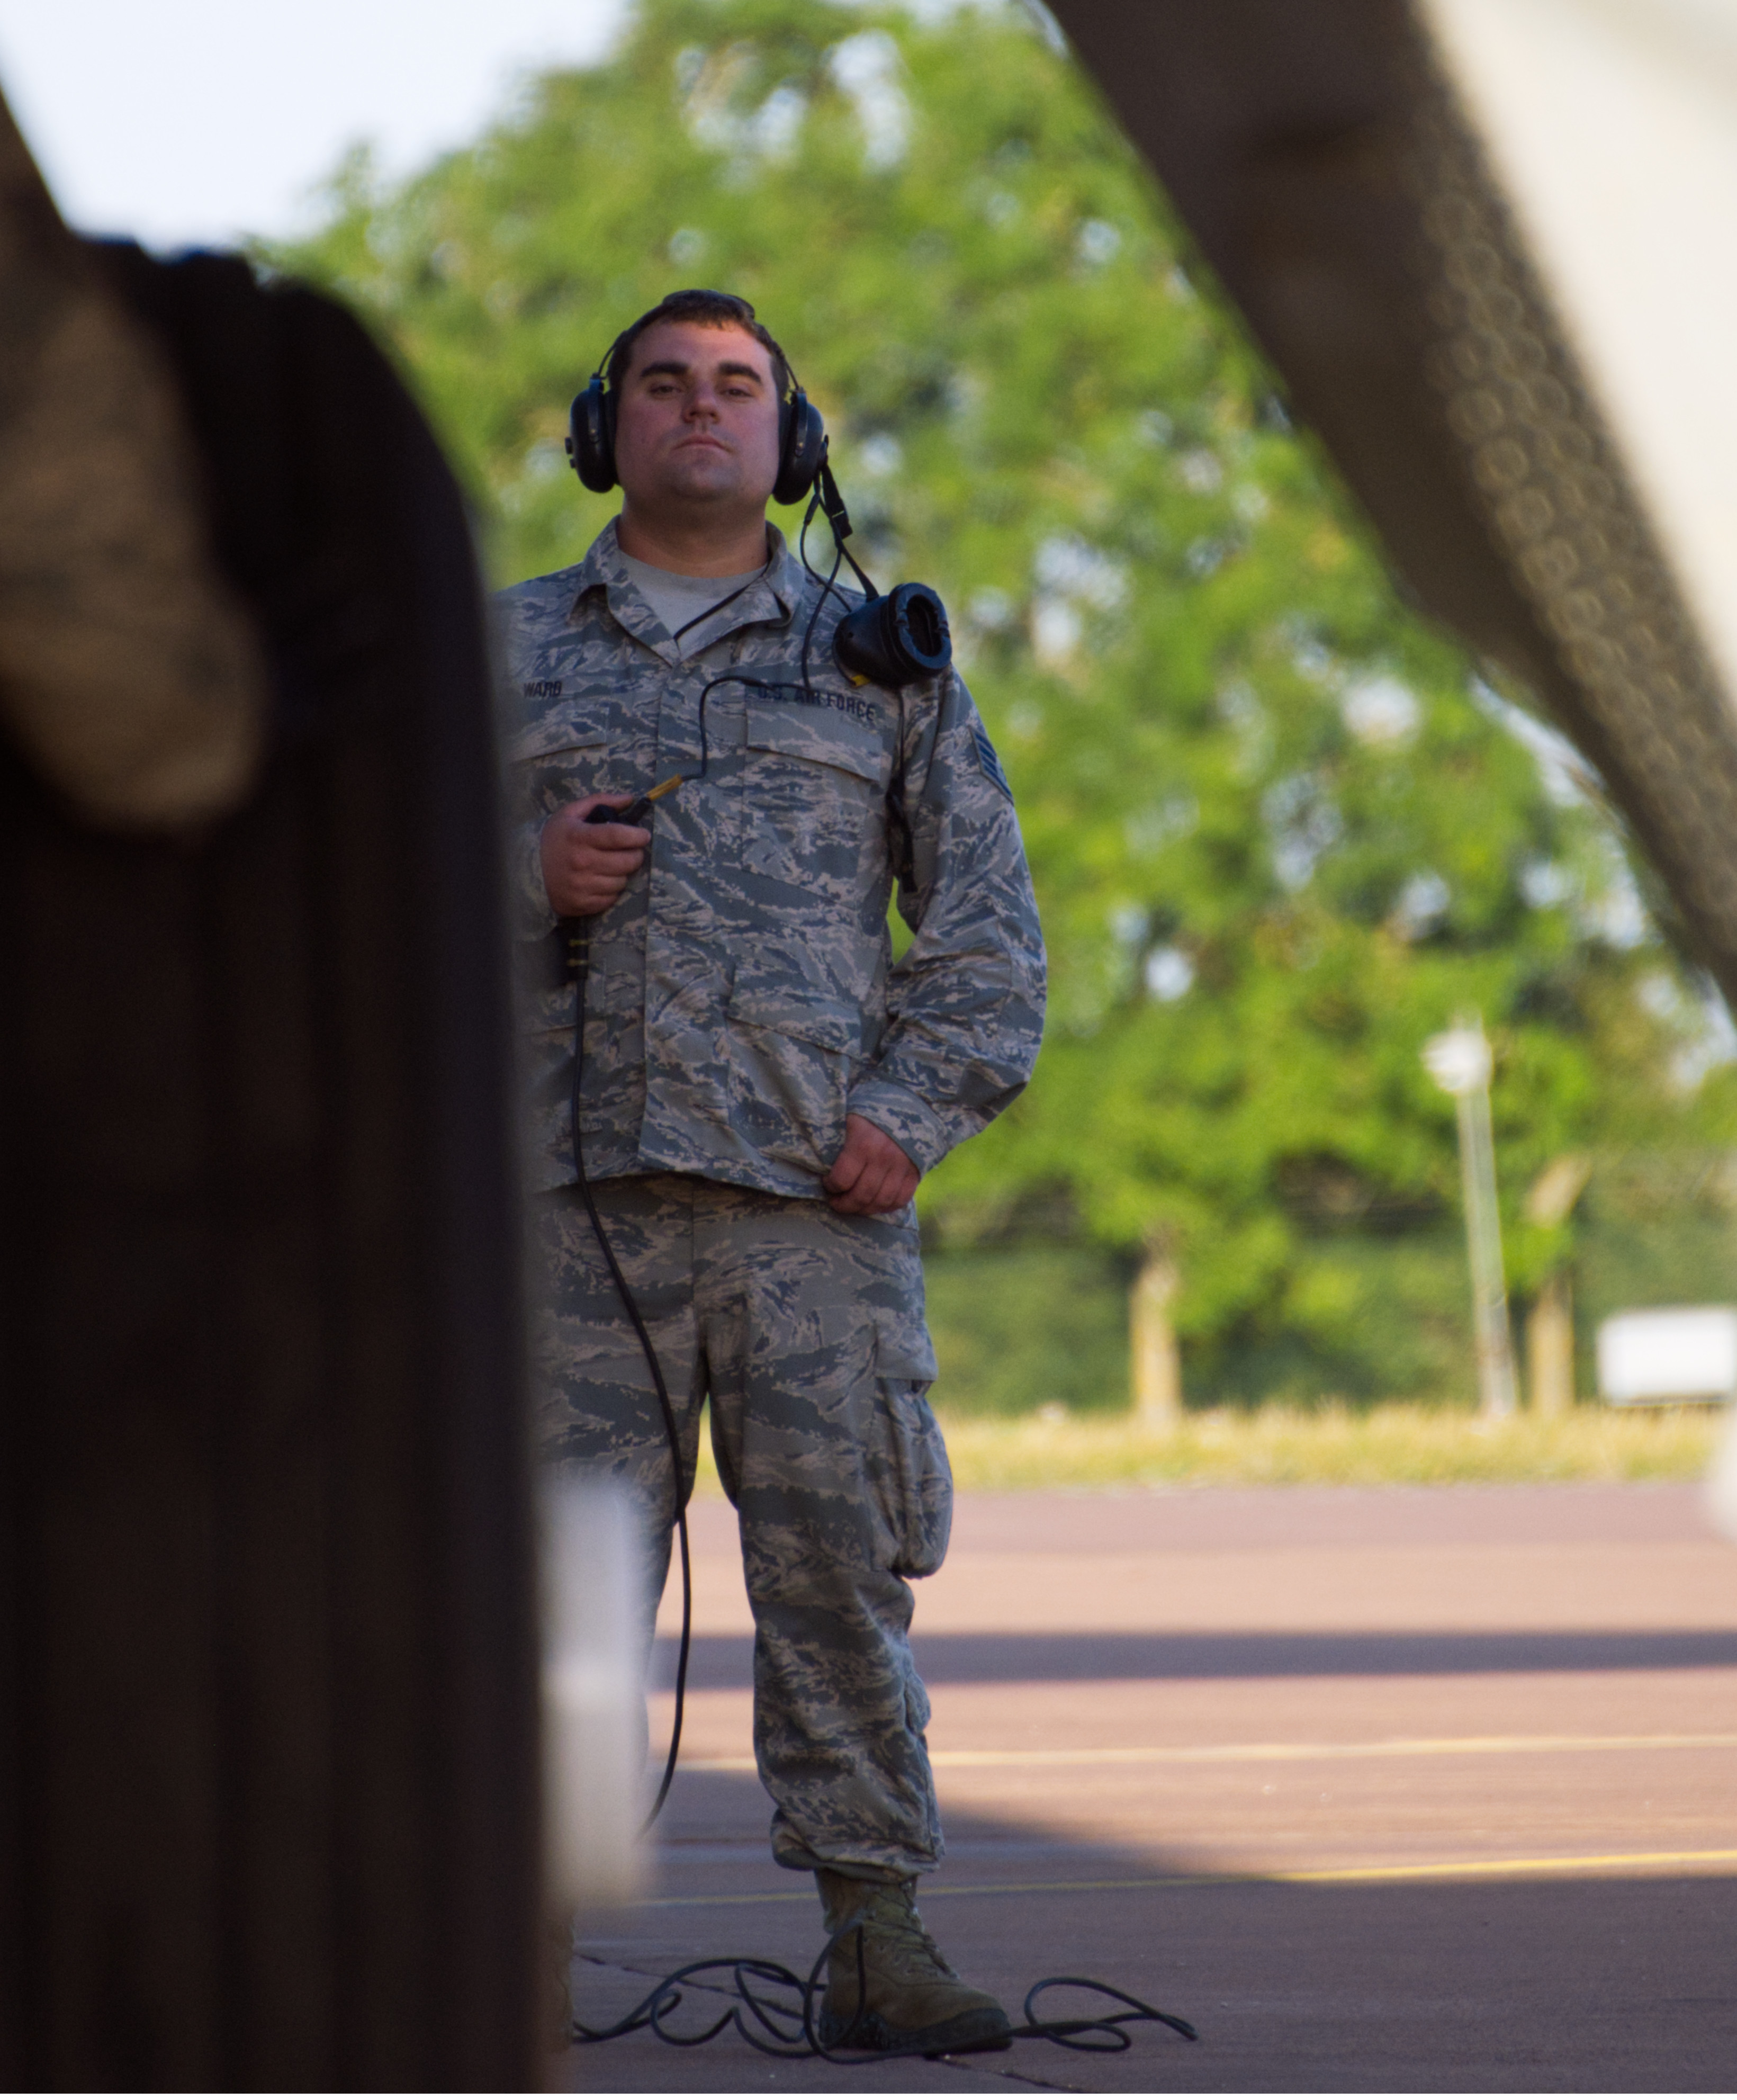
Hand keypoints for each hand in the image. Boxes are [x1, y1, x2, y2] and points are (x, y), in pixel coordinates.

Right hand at [539, 794, 649, 916]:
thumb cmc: (554, 838)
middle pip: (626, 861)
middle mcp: (581, 863)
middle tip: (631, 851)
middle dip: (635, 855)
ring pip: (622, 881)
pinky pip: (611, 898)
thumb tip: (630, 799)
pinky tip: (602, 880)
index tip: (644, 836)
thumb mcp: (571, 813)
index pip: (618, 836)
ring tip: (613, 866)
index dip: (637, 835)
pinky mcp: (582, 904)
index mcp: (579, 837)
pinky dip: (611, 890)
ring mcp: (581, 886)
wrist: (527, 870)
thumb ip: (600, 801)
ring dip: (622, 873)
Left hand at [823, 1114, 919, 1215]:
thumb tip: (818, 1163)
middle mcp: (884, 1158)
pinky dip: (886, 1207)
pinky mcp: (915, 1172)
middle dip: (844, 1204)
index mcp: (863, 1143)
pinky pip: (901, 1200)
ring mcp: (902, 1167)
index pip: (842, 1179)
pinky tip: (875, 1203)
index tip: (826, 1184)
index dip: (830, 1186)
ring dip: (864, 1209)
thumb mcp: (848, 1117)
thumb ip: (836, 1141)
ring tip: (854, 1205)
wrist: (909, 1101)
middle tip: (836, 1202)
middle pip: (861, 1196)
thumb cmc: (871, 1109)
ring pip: (881, 1202)